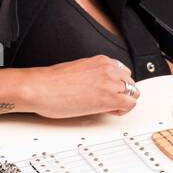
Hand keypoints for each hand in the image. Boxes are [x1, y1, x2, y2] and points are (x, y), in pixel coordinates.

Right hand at [26, 55, 140, 118]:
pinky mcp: (108, 99)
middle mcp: (108, 69)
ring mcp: (109, 83)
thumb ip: (93, 75)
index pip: (123, 72)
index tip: (109, 91)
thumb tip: (98, 85)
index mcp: (101, 61)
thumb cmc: (50, 82)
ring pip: (133, 94)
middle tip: (108, 101)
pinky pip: (130, 105)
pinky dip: (123, 111)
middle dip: (122, 93)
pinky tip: (108, 112)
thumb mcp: (78, 70)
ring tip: (107, 107)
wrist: (39, 88)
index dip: (117, 85)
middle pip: (130, 83)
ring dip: (123, 102)